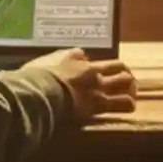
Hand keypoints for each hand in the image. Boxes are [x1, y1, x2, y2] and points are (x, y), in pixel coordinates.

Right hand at [22, 48, 136, 119]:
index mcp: (70, 57)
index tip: (84, 68)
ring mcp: (97, 85)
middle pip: (114, 64)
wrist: (41, 91)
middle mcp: (88, 68)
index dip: (86, 62)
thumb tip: (32, 67)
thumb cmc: (32, 80)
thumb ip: (39, 66)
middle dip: (121, 70)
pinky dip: (128, 104)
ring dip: (129, 86)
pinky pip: (123, 103)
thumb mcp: (34, 66)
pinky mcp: (100, 103)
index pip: (82, 55)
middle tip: (122, 77)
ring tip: (130, 92)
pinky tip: (128, 106)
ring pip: (125, 81)